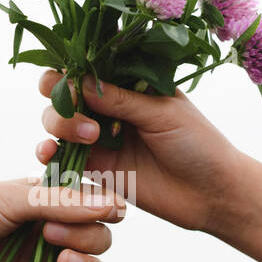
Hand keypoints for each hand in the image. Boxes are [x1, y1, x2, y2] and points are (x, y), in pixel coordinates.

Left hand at [0, 178, 122, 261]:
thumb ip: (63, 204)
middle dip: (88, 237)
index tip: (104, 209)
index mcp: (45, 203)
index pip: (93, 206)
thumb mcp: (13, 198)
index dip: (103, 208)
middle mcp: (47, 234)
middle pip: (97, 239)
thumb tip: (115, 206)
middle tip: (52, 233)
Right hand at [35, 71, 245, 232]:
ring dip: (59, 125)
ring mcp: (99, 138)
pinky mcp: (96, 168)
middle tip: (79, 111)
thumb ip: (120, 100)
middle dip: (61, 98)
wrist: (212, 194)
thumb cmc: (198, 144)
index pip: (88, 68)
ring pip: (58, 123)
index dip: (71, 71)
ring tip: (89, 137)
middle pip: (64, 93)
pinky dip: (49, 154)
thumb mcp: (162, 113)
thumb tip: (77, 82)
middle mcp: (109, 107)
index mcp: (129, 84)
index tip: (72, 81)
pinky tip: (50, 155)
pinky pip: (62, 158)